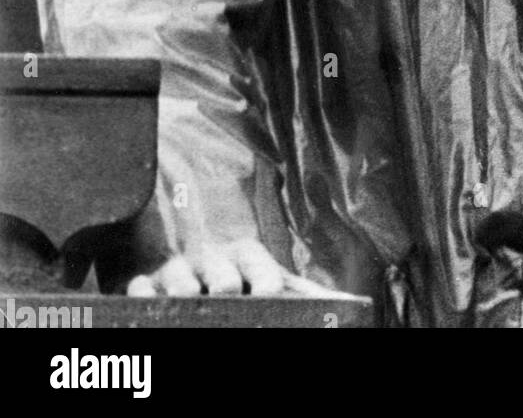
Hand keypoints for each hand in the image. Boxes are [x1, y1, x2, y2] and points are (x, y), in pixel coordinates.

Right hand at [126, 238, 327, 298]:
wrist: (180, 249)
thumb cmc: (236, 271)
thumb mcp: (268, 275)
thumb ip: (302, 290)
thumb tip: (346, 306)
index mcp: (248, 256)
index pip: (263, 273)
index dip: (268, 287)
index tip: (269, 301)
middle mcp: (214, 261)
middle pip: (224, 282)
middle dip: (226, 292)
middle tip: (227, 303)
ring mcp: (177, 271)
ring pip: (181, 286)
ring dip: (185, 298)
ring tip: (190, 309)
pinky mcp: (143, 282)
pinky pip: (139, 292)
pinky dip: (143, 301)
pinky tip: (150, 310)